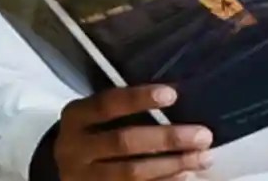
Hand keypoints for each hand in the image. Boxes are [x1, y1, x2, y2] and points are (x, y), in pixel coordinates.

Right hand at [55, 85, 214, 180]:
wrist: (64, 167)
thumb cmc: (95, 131)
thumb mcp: (97, 115)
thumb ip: (126, 107)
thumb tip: (177, 97)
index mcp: (76, 117)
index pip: (107, 104)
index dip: (139, 98)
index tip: (172, 94)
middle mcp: (75, 148)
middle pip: (124, 142)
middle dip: (167, 138)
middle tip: (203, 135)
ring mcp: (84, 177)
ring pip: (131, 173)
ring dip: (172, 165)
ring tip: (203, 158)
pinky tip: (185, 176)